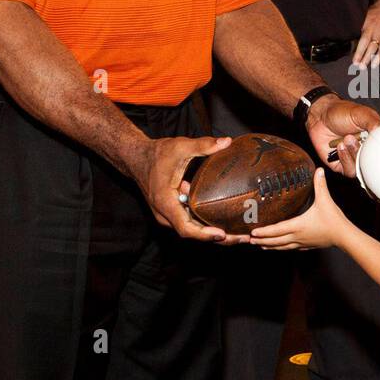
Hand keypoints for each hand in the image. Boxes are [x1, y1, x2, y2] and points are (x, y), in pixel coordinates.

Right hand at [132, 135, 249, 243]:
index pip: (185, 227)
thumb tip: (226, 141)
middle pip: (192, 234)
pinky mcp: (173, 212)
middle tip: (242, 238)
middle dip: (217, 238)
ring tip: (239, 234)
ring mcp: (168, 215)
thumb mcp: (180, 147)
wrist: (136, 158)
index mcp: (165, 203)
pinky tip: (227, 223)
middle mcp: (165, 214)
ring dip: (214, 233)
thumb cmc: (156, 154)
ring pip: (192, 230)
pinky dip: (207, 225)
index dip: (204, 234)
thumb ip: (203, 145)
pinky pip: (191, 223)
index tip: (222, 234)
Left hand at [250, 168, 347, 249]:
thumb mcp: (325, 199)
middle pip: (275, 241)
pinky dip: (283, 248)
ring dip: (270, 246)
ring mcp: (302, 243)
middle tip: (249, 240)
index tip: (252, 233)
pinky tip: (281, 248)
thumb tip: (318, 170)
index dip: (263, 232)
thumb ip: (320, 184)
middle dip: (261, 241)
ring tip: (260, 246)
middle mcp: (297, 236)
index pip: (276, 230)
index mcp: (298, 225)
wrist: (344, 235)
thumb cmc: (333, 220)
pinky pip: (292, 248)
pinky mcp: (308, 246)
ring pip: (282, 247)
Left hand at [306, 96, 379, 176]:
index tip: (376, 142)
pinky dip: (345, 159)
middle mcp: (365, 151)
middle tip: (356, 138)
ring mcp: (354, 159)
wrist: (320, 116)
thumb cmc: (341, 113)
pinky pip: (349, 170)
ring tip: (346, 139)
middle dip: (365, 151)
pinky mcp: (342, 165)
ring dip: (354, 154)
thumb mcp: (361, 114)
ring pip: (362, 168)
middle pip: (373, 162)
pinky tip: (340, 146)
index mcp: (374, 140)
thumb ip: (373, 122)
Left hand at [354, 0, 379, 65]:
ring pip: (373, 48)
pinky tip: (375, 65)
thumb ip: (361, 26)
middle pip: (364, 43)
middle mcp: (372, 29)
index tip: (350, 54)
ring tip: (363, 67)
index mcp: (365, 24)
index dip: (353, 46)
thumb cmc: (378, 11)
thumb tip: (354, 38)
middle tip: (355, 64)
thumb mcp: (366, 16)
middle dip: (359, 54)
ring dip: (368, 58)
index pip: (358, 37)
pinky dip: (379, 57)